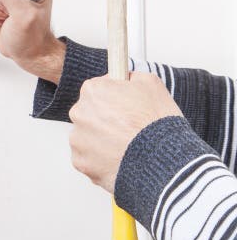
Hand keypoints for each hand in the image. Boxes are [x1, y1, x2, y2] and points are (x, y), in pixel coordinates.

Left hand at [68, 72, 182, 192]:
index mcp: (93, 91)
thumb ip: (130, 77)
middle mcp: (80, 113)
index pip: (97, 90)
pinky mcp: (81, 162)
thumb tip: (125, 78)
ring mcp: (78, 139)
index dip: (113, 98)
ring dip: (102, 141)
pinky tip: (120, 158)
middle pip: (90, 114)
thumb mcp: (151, 84)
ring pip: (88, 137)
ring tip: (127, 146)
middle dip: (106, 120)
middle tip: (128, 128)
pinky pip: (88, 158)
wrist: (162, 161)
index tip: (123, 106)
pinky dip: (101, 160)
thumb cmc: (157, 124)